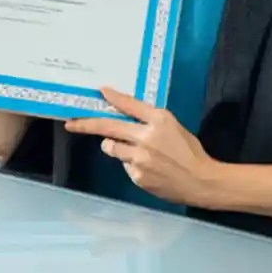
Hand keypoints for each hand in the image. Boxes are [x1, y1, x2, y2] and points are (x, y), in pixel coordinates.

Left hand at [65, 86, 220, 208]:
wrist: (201, 181)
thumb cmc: (187, 150)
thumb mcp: (171, 125)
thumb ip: (147, 117)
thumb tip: (119, 109)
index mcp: (158, 121)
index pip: (129, 105)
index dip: (113, 98)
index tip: (99, 90)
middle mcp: (146, 138)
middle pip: (108, 128)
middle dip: (85, 124)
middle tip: (70, 123)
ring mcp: (140, 159)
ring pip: (111, 147)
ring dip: (114, 145)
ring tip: (134, 148)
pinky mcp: (137, 177)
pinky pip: (123, 164)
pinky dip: (129, 163)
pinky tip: (147, 166)